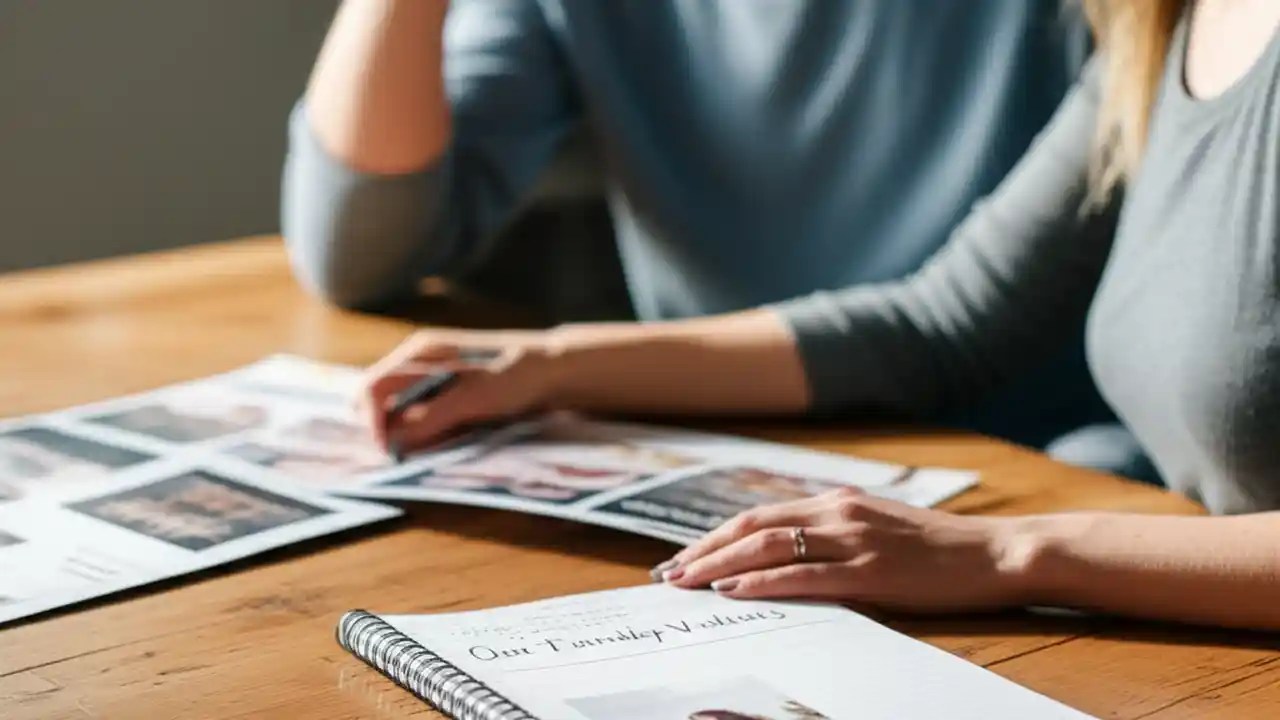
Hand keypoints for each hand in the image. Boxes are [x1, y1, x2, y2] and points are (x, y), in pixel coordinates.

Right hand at [360, 328, 562, 453]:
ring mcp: (433, 374)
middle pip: (379, 399)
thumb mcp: (474, 399)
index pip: (373, 388)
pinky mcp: (447, 390)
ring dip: (409, 431)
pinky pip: (422, 413)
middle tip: (411, 452)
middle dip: (387, 428)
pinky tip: (450, 435)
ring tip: (438, 442)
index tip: (392, 454)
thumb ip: (433, 417)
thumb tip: (396, 441)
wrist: (556, 371)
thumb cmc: (517, 377)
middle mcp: (420, 360)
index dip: (374, 423)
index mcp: (421, 353)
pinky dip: (426, 430)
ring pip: (400, 409)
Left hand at [657, 488, 1028, 612]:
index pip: (760, 515)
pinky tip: (735, 591)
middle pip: (753, 526)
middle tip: (668, 573)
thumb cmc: (938, 549)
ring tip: (687, 582)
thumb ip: (833, 532)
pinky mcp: (871, 571)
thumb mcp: (877, 528)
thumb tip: (785, 552)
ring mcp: (854, 540)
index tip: (684, 556)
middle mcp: (838, 513)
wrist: (994, 553)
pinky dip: (763, 582)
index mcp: (837, 502)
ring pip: (769, 547)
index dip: (716, 536)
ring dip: (721, 565)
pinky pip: (804, 574)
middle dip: (705, 550)